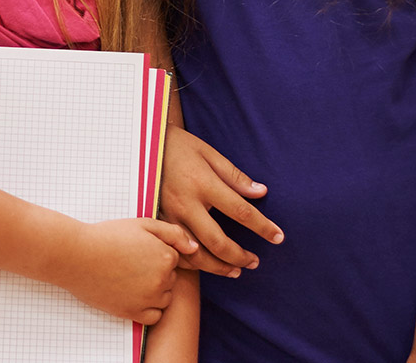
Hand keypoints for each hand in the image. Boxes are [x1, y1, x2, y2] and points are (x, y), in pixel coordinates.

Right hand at [55, 218, 190, 324]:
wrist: (75, 255)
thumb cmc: (105, 236)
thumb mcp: (142, 224)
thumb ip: (173, 233)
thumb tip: (195, 249)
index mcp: (166, 257)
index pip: (174, 260)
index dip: (155, 254)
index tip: (136, 251)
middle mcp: (162, 280)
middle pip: (169, 280)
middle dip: (155, 272)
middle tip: (129, 263)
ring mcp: (148, 298)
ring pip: (164, 298)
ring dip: (153, 291)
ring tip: (127, 278)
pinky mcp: (134, 313)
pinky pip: (154, 316)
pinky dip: (146, 308)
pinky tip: (130, 294)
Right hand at [157, 126, 280, 275]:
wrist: (137, 144)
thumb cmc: (177, 145)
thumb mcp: (208, 152)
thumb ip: (234, 175)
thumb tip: (260, 193)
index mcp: (202, 184)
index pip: (240, 212)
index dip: (263, 227)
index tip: (278, 237)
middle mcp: (186, 203)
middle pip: (218, 241)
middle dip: (239, 256)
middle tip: (254, 262)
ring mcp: (169, 215)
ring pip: (195, 252)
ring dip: (218, 266)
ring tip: (235, 271)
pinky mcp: (156, 221)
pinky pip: (176, 249)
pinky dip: (192, 263)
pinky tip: (205, 265)